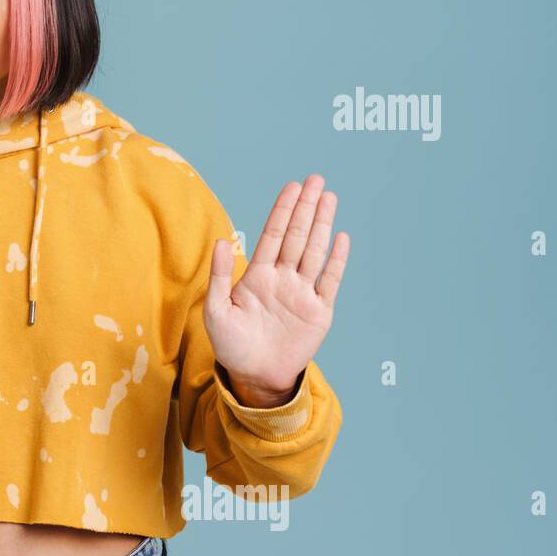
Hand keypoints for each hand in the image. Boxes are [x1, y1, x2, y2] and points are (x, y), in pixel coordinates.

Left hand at [204, 174, 348, 401]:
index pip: (273, 235)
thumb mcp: (216, 311)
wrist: (254, 376)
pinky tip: (340, 238)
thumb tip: (221, 241)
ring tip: (328, 198)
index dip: (282, 210)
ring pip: (314, 251)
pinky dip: (336, 260)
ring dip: (322, 225)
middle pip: (296, 236)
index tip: (291, 186)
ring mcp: (302, 293)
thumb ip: (218, 276)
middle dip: (306, 208)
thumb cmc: (231, 345)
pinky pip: (330, 280)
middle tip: (316, 179)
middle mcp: (282, 279)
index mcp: (257, 276)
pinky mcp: (319, 311)